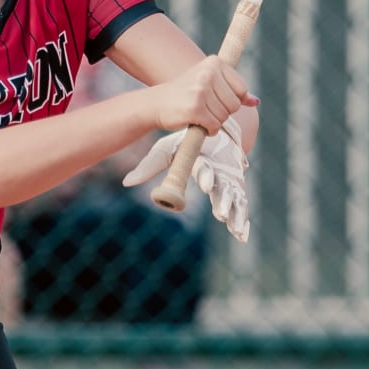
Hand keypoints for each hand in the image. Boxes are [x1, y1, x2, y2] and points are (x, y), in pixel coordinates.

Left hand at [123, 127, 250, 240]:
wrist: (217, 132)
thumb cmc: (185, 143)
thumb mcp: (166, 151)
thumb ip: (149, 166)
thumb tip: (126, 182)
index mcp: (204, 159)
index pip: (205, 168)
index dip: (206, 175)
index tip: (204, 184)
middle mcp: (220, 171)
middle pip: (223, 186)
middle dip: (222, 199)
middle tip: (219, 213)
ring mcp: (231, 181)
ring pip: (235, 199)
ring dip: (235, 214)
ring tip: (234, 228)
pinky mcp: (237, 189)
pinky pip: (240, 206)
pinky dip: (242, 220)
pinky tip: (242, 236)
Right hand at [149, 56, 255, 135]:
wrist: (156, 104)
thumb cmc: (186, 94)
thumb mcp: (210, 85)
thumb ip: (233, 91)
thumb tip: (256, 101)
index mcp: (215, 62)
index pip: (242, 89)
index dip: (231, 100)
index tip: (214, 98)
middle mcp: (208, 73)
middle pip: (235, 105)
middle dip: (222, 112)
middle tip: (204, 108)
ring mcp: (201, 90)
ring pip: (225, 117)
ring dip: (214, 121)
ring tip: (198, 114)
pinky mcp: (195, 107)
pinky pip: (215, 126)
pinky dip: (208, 130)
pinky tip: (197, 123)